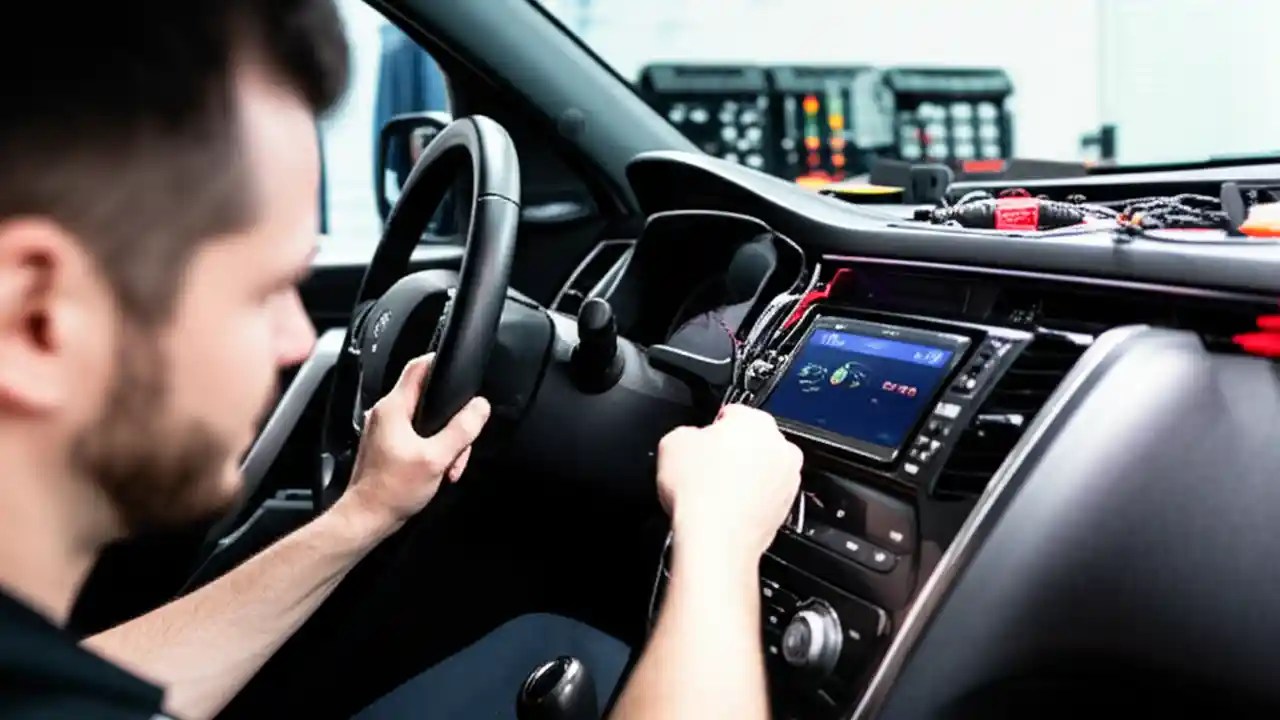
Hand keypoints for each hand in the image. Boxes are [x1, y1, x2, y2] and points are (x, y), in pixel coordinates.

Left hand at [337, 354, 490, 538]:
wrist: (367, 518)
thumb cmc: (391, 491)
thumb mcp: (437, 458)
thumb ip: (461, 430)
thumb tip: (480, 407)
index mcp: (393, 408)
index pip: (418, 367)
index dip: (439, 361)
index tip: (457, 366)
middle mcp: (385, 415)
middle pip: (429, 400)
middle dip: (451, 423)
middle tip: (458, 448)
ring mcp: (384, 431)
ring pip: (426, 423)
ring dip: (444, 443)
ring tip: (447, 467)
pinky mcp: (387, 447)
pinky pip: (417, 438)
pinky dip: (432, 451)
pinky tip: (437, 471)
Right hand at [656, 405, 802, 561]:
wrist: (715, 540)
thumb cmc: (699, 493)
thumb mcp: (672, 442)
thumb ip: (686, 432)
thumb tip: (691, 441)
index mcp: (756, 421)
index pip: (731, 414)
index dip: (710, 430)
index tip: (700, 444)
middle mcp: (780, 446)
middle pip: (750, 442)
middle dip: (730, 452)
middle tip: (705, 470)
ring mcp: (788, 478)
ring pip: (761, 469)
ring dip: (743, 477)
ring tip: (715, 493)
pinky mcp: (787, 507)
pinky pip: (765, 496)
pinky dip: (750, 500)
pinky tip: (727, 509)